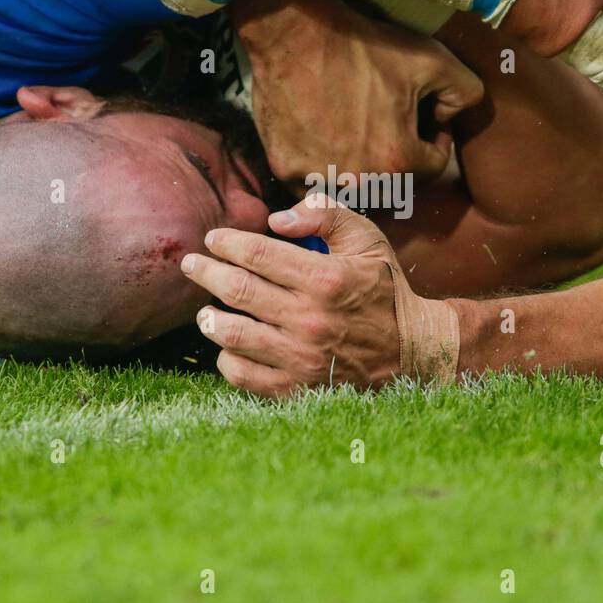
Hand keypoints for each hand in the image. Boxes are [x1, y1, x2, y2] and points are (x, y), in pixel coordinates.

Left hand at [180, 198, 456, 396]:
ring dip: (209, 318)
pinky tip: (228, 346)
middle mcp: (310, 319)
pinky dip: (227, 358)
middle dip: (205, 273)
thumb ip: (324, 215)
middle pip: (236, 290)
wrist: (412, 351)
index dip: (227, 243)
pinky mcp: (298, 387)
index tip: (213, 239)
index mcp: (326, 279)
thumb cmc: (383, 287)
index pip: (257, 253)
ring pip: (232, 334)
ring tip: (203, 311)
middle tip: (191, 265)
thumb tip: (275, 220)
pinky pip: (243, 375)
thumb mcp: (365, 238)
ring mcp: (302, 357)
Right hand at [234, 0, 483, 184]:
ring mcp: (317, 178)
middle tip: (387, 122)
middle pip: (394, 182)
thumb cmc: (362, 47)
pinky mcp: (285, 169)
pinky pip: (313, 181)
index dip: (434, 138)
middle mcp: (358, 182)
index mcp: (397, 162)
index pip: (433, 166)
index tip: (421, 117)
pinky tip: (322, 136)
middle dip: (399, 157)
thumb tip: (451, 117)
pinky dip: (320, 167)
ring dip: (361, 167)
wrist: (294, 33)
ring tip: (356, 130)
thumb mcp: (433, 59)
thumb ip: (466, 92)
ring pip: (354, 186)